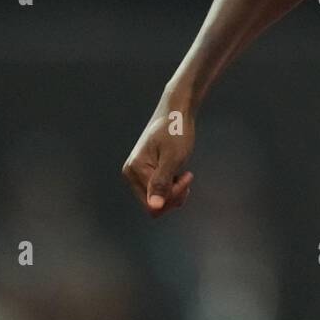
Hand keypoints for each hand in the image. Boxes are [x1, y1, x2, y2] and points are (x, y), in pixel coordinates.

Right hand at [122, 91, 195, 216]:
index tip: (188, 177)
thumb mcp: (173, 158)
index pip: (153, 204)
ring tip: (185, 175)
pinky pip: (158, 191)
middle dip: (173, 195)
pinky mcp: (146, 171)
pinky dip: (172, 186)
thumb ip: (162, 183)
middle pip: (153, 204)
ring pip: (157, 199)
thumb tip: (154, 208)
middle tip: (188, 177)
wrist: (177, 111)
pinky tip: (179, 174)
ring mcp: (138, 173)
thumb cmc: (176, 131)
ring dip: (174, 192)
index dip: (173, 196)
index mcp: (134, 170)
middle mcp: (131, 173)